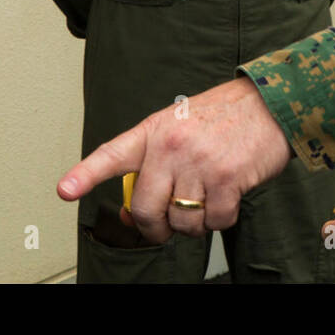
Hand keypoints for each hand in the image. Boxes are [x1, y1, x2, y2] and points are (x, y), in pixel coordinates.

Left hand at [57, 77, 293, 242]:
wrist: (269, 105)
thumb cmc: (222, 118)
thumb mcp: (178, 127)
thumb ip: (154, 163)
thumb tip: (130, 211)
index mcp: (154, 131)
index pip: (112, 154)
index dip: (85, 174)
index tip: (65, 190)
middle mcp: (171, 146)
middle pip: (144, 208)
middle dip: (153, 228)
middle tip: (164, 227)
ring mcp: (199, 162)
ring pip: (180, 221)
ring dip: (193, 224)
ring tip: (204, 203)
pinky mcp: (228, 178)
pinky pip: (214, 221)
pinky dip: (221, 220)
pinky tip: (227, 199)